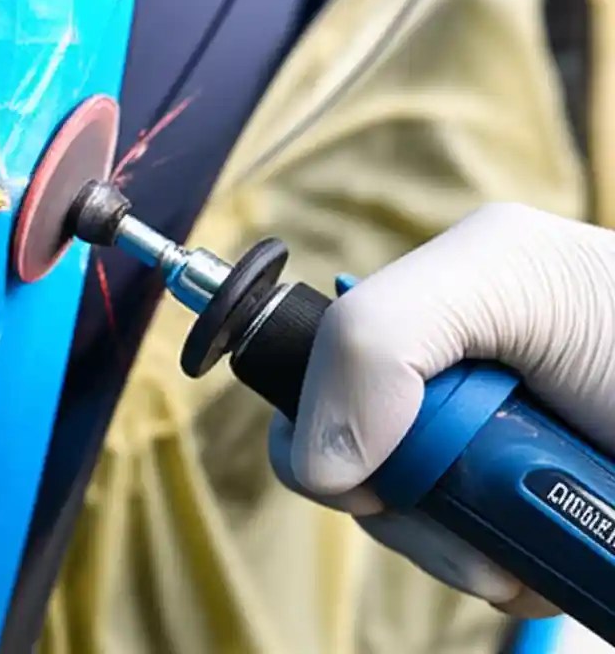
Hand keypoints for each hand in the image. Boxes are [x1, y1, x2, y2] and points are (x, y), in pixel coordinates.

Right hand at [267, 202, 614, 615]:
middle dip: (399, 506)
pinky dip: (499, 576)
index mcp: (431, 317)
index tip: (365, 469)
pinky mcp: (527, 522)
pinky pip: (470, 569)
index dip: (318, 426)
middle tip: (466, 515)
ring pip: (407, 530)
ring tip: (522, 546)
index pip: (313, 372)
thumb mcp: (507, 275)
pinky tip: (537, 563)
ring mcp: (488, 461)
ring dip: (453, 551)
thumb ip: (380, 333)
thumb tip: (317, 460)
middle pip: (351, 465)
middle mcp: (448, 389)